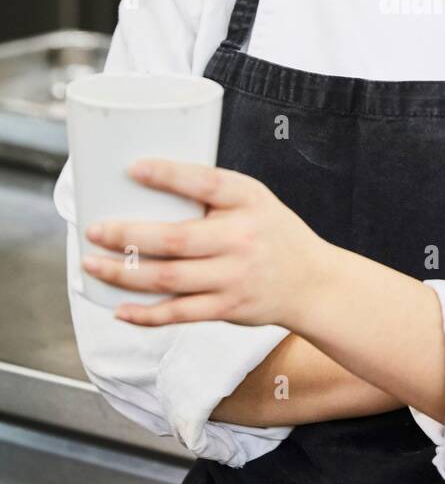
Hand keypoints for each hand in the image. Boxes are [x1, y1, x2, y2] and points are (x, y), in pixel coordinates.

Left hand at [82, 157, 326, 327]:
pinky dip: (145, 315)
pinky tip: (119, 310)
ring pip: (169, 279)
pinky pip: (179, 314)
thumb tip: (146, 184)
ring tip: (92, 265)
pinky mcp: (228, 308)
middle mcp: (242, 238)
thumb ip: (213, 195)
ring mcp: (235, 277)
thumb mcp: (255, 200)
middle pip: (175, 239)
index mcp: (249, 200)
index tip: (133, 168)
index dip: (170, 175)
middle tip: (94, 230)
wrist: (312, 282)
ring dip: (124, 274)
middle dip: (127, 236)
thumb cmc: (272, 233)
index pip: (207, 183)